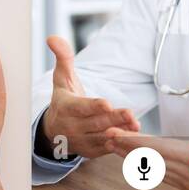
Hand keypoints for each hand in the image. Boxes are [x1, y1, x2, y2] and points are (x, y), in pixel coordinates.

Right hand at [39, 35, 139, 158]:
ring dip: (121, 134)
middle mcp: (73, 126)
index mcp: (66, 107)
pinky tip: (135, 139)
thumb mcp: (61, 78)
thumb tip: (53, 38)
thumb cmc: (63, 100)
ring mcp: (83, 141)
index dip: (94, 106)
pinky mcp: (92, 151)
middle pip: (97, 122)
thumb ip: (63, 57)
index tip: (107, 104)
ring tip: (135, 128)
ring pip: (104, 137)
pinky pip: (108, 149)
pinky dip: (121, 145)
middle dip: (114, 119)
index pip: (81, 107)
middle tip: (130, 115)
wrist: (54, 130)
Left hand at [105, 97, 188, 189]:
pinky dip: (145, 164)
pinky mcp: (186, 185)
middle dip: (126, 147)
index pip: (159, 149)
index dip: (135, 141)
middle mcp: (188, 173)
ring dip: (132, 156)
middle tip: (107, 136)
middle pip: (150, 159)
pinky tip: (135, 157)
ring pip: (152, 168)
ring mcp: (186, 182)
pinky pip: (160, 173)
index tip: (117, 134)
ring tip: (114, 144)